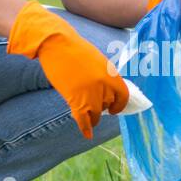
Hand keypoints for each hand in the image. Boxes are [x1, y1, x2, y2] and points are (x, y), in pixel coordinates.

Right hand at [7, 0, 128, 138]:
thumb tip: (107, 90)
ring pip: (96, 115)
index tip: (114, 109)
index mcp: (111, 74)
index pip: (123, 96)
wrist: (56, 44)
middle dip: (102, 108)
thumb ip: (104, 76)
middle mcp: (104, 86)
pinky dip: (85, 129)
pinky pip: (83, 120)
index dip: (119, 105)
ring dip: (93, 117)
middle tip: (96, 108)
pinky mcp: (75, 100)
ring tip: (89, 117)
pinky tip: (87, 135)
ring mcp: (90, 94)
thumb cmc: (75, 49)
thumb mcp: (97, 61)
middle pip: (107, 105)